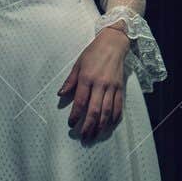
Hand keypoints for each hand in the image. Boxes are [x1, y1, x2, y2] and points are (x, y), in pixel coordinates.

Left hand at [58, 26, 128, 141]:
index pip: (80, 101)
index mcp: (87, 78)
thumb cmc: (93, 53)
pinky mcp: (120, 88)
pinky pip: (118, 106)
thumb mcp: (77, 64)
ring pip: (107, 111)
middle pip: (94, 110)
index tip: (71, 124)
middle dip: (88, 126)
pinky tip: (110, 125)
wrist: (113, 43)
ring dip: (101, 125)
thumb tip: (61, 94)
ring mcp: (112, 87)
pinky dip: (114, 117)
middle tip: (83, 137)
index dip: (75, 115)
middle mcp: (100, 84)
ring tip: (95, 135)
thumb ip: (70, 81)